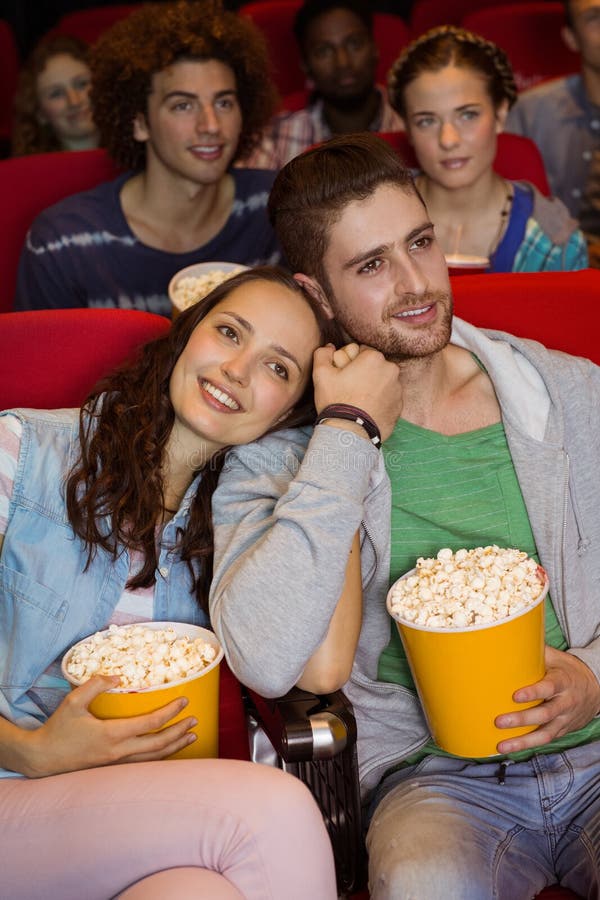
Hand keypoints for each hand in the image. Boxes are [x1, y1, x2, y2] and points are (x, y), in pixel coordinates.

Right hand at [21, 675, 197, 776]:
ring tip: (191, 737)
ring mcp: (116, 763)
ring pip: (153, 757)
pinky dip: (160, 756)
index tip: (184, 701)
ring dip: (175, 746)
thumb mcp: (73, 701)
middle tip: (195, 720)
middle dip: (179, 731)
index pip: (151, 723)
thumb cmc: (57, 729)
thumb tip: (118, 677)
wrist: (41, 760)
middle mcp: (118, 752)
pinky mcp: (113, 768)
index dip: (171, 712)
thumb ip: (96, 685)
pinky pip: (143, 763)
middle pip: (159, 743)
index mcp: (112, 734)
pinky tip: (168, 750)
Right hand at [313, 343, 402, 441]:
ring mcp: (397, 389)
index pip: (362, 351)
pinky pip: (388, 397)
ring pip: (383, 381)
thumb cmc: (336, 401)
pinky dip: (380, 401)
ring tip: (358, 401)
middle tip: (350, 388)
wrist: (350, 433)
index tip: (344, 375)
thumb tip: (329, 347)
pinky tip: (367, 409)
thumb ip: (323, 354)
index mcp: (374, 357)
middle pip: (374, 366)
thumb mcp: (321, 374)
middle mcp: (391, 370)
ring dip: (373, 386)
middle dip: (364, 373)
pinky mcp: (399, 406)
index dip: (350, 362)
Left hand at [495, 646, 599, 753]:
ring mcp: (565, 719)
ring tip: (502, 746)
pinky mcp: (562, 730)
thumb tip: (508, 639)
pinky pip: (545, 740)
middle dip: (522, 719)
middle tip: (499, 721)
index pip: (549, 688)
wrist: (595, 689)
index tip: (515, 696)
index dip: (533, 693)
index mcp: (563, 682)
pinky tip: (510, 749)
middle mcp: (566, 702)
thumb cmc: (566, 670)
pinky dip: (528, 746)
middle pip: (545, 714)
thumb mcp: (555, 658)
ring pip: (545, 734)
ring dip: (523, 742)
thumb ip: (534, 652)